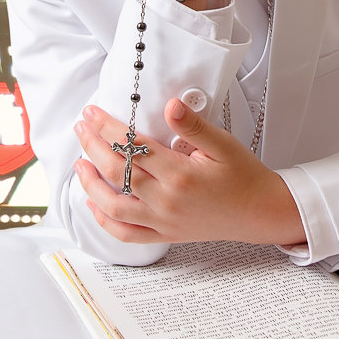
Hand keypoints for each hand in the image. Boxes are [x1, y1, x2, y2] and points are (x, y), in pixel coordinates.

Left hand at [73, 99, 306, 246]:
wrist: (259, 212)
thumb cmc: (243, 175)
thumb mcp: (223, 144)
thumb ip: (193, 126)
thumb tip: (170, 104)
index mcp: (180, 175)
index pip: (133, 147)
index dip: (108, 127)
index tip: (92, 112)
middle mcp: (166, 201)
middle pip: (116, 172)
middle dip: (92, 147)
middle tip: (80, 126)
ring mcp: (163, 221)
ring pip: (113, 206)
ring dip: (90, 184)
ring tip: (79, 163)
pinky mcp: (165, 234)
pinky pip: (126, 233)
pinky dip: (105, 221)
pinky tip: (94, 204)